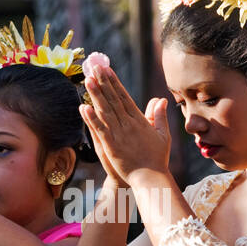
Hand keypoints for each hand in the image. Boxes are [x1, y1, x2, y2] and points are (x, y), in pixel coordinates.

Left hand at [81, 65, 170, 183]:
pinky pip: (100, 130)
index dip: (114, 82)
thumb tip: (161, 99)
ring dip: (96, 95)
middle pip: (113, 99)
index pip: (124, 96)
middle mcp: (129, 124)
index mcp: (139, 120)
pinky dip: (92, 119)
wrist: (151, 178)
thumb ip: (159, 116)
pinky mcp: (112, 146)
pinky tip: (84, 107)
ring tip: (88, 80)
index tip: (106, 70)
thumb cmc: (157, 158)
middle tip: (94, 67)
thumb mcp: (163, 134)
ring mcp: (120, 135)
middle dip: (103, 82)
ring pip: (105, 111)